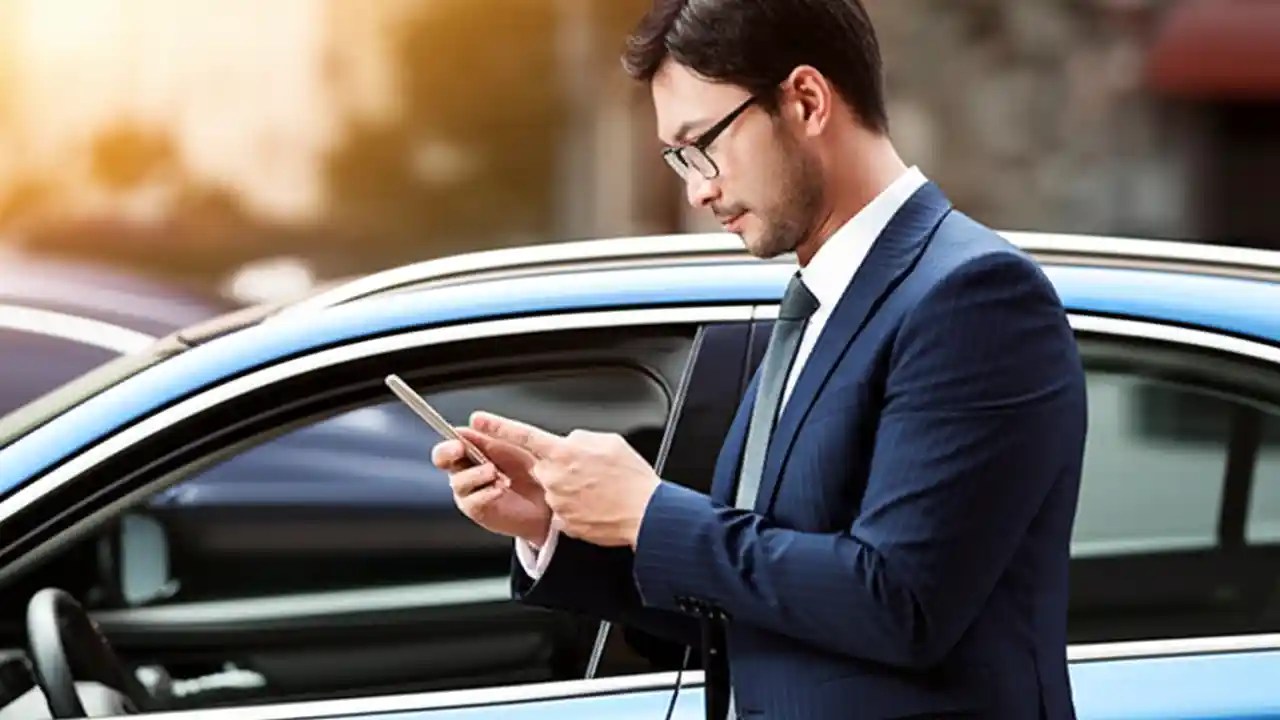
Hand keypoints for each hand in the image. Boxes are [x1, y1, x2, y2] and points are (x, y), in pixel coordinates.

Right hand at [431, 427, 551, 546]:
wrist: (550, 496)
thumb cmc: (533, 467)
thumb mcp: (517, 445)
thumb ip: (495, 433)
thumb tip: (474, 418)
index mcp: (474, 449)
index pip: (450, 443)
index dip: (448, 443)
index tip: (458, 444)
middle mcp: (467, 469)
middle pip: (442, 460)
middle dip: (447, 455)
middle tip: (460, 452)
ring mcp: (471, 491)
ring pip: (457, 482)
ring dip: (475, 474)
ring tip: (496, 473)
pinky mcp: (479, 510)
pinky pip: (471, 501)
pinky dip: (484, 493)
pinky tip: (500, 490)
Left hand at [469, 411, 661, 547]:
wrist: (645, 514)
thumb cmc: (631, 479)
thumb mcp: (608, 442)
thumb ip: (579, 440)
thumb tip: (569, 443)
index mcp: (563, 452)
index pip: (522, 435)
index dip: (497, 426)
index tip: (477, 420)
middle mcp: (553, 476)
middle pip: (545, 467)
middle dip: (561, 468)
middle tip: (591, 472)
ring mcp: (556, 501)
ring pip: (556, 489)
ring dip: (572, 489)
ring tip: (599, 491)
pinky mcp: (562, 523)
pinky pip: (564, 511)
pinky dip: (578, 508)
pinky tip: (597, 507)